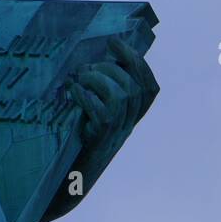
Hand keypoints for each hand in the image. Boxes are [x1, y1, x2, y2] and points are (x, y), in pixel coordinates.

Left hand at [40, 38, 157, 221]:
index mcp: (132, 117)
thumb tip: (95, 60)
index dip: (137, 62)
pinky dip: (85, 96)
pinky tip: (71, 92)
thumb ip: (101, 92)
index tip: (116, 42)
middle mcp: (129, 125)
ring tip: (78, 79)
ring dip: (97, 79)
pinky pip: (101, 112)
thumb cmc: (78, 140)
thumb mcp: (95, 115)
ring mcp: (116, 133)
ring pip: (120, 96)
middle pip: (133, 87)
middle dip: (110, 68)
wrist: (70, 179)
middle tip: (86, 67)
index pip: (150, 88)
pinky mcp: (99, 139)